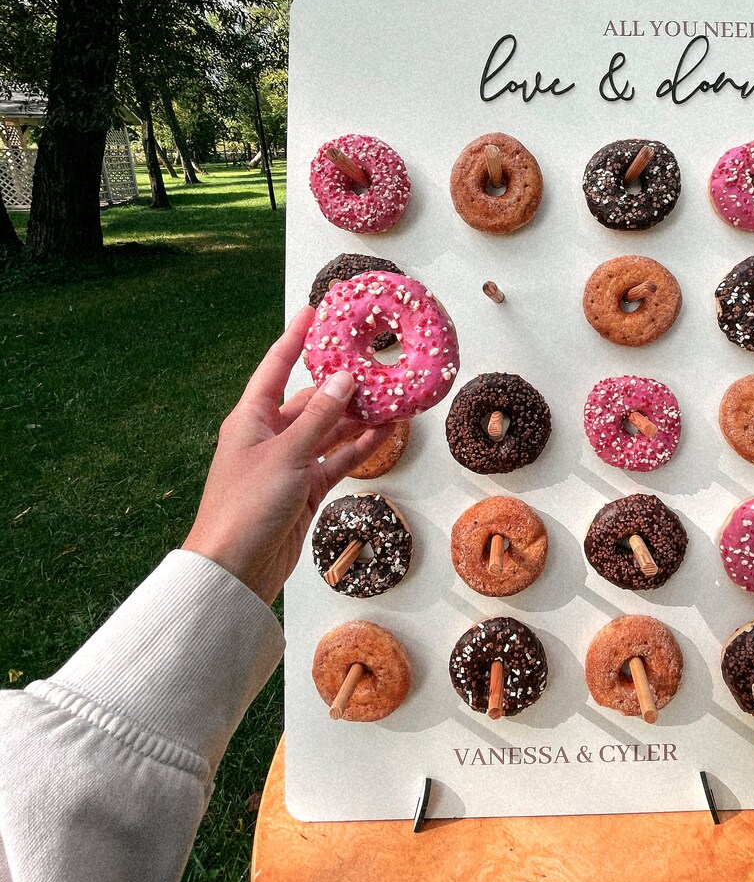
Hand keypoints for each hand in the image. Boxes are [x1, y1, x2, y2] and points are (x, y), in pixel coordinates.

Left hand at [184, 307, 384, 604]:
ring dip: (356, 417)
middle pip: (308, 400)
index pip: (275, 367)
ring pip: (327, 430)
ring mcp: (288, 463)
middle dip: (340, 383)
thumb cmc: (247, 506)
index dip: (295, 339)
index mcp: (250, 418)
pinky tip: (384, 434)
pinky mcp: (305, 490)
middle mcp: (268, 436)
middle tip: (373, 363)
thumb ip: (320, 417)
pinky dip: (358, 448)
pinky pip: (336, 460)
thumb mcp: (287, 454)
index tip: (314, 312)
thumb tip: (344, 379)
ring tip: (390, 397)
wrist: (236, 569)